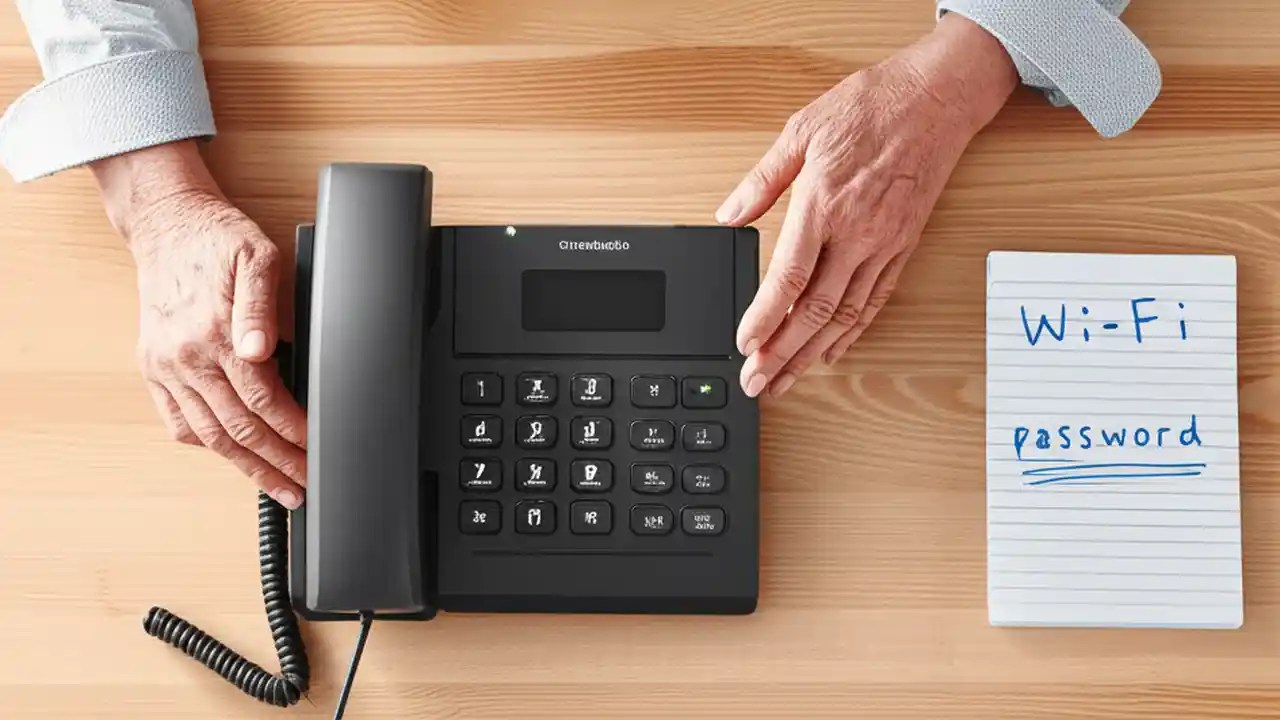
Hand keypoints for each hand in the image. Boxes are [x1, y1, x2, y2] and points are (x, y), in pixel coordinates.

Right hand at [92, 141, 306, 507]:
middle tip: (305, 485)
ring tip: (279, 487)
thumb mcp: (256, 256)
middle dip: (277, 462)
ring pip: (209, 434)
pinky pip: (178, 421)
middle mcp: (185, 356)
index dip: (293, 429)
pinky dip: (207, 445)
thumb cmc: (218, 239)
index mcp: (214, 331)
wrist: (167, 225)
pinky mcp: (152, 368)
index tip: (316, 447)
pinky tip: (233, 458)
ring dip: (247, 467)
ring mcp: (165, 366)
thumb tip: (260, 348)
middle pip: (238, 428)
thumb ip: (261, 304)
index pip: (262, 399)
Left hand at [718, 13, 1017, 397]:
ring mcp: (884, 243)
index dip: (766, 318)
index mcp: (824, 203)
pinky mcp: (904, 246)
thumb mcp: (802, 129)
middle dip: (782, 354)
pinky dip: (852, 332)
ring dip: (812, 354)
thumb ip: (763, 179)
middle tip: (757, 383)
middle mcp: (857, 232)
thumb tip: (729, 214)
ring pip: (846, 315)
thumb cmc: (873, 105)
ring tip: (787, 381)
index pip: (789, 277)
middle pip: (815, 310)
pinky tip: (832, 351)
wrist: (937, 97)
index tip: (745, 346)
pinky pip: (876, 301)